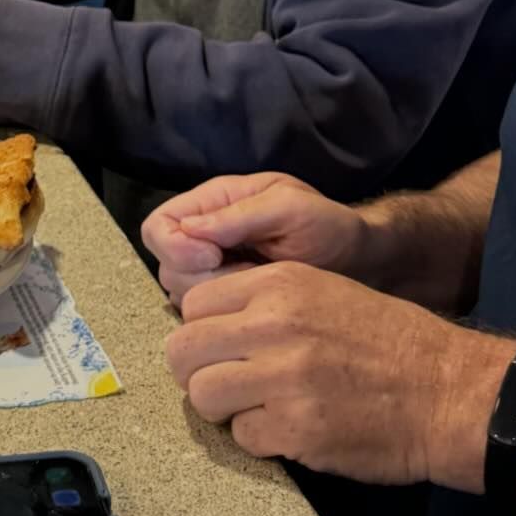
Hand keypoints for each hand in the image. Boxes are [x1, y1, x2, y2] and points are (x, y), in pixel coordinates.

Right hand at [142, 172, 371, 307]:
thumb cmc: (327, 226)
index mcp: (215, 202)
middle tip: (245, 275)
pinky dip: (223, 314)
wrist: (355, 262)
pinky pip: (203, 313)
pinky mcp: (227, 298)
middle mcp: (206, 234)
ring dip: (213, 297)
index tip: (213, 257)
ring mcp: (214, 268)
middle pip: (165, 263)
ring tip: (255, 287)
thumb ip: (241, 215)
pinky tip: (254, 305)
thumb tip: (192, 228)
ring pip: (180, 291)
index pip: (159, 223)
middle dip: (199, 276)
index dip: (175, 245)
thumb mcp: (291, 208)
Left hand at [166, 263, 507, 488]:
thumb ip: (268, 301)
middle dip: (197, 371)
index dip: (202, 329)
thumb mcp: (328, 292)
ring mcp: (282, 378)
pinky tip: (291, 428)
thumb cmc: (391, 341)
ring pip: (202, 396)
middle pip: (183, 351)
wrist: (451, 392)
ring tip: (257, 407)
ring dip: (224, 408)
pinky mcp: (294, 429)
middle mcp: (274, 324)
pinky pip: (242, 436)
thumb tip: (212, 323)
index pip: (194, 301)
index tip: (221, 346)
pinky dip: (260, 438)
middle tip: (227, 383)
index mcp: (281, 282)